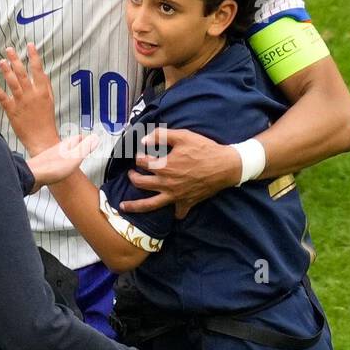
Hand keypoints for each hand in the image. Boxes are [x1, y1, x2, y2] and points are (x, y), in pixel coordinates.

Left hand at [0, 44, 60, 154]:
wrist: (42, 139)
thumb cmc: (46, 120)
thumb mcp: (50, 101)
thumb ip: (45, 86)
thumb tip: (41, 73)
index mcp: (42, 91)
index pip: (38, 70)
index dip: (34, 56)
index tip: (30, 45)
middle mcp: (32, 95)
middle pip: (23, 74)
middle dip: (16, 60)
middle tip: (9, 49)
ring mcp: (21, 102)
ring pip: (12, 83)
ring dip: (7, 71)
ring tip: (2, 61)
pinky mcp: (12, 111)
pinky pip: (2, 97)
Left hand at [26, 134, 100, 189]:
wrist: (32, 176)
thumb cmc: (52, 167)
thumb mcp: (75, 157)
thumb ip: (85, 148)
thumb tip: (95, 138)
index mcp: (65, 146)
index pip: (78, 138)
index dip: (85, 138)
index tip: (91, 138)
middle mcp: (57, 150)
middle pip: (69, 144)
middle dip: (77, 144)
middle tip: (83, 144)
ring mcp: (50, 158)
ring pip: (62, 152)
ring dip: (69, 153)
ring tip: (73, 155)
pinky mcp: (45, 167)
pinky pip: (56, 161)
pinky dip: (61, 162)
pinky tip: (60, 168)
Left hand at [121, 128, 243, 218]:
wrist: (225, 166)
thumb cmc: (204, 149)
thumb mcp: (183, 136)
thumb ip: (162, 136)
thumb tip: (143, 140)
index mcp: (163, 166)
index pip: (142, 162)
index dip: (138, 156)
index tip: (140, 154)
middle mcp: (165, 183)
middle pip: (141, 183)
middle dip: (133, 177)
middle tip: (131, 173)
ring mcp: (175, 196)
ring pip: (150, 204)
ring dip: (135, 206)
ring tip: (124, 207)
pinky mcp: (186, 203)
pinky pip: (177, 213)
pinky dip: (173, 214)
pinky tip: (170, 212)